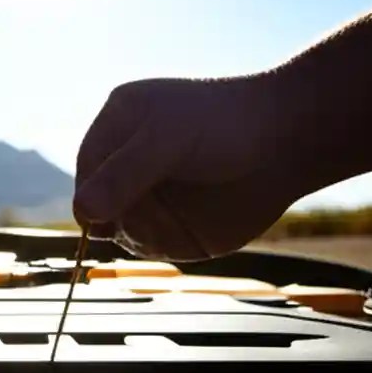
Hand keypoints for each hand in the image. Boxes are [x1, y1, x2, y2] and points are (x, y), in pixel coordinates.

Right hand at [73, 77, 303, 260]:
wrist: (289, 139)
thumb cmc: (227, 125)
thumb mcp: (168, 139)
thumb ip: (124, 174)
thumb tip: (83, 211)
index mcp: (117, 128)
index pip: (88, 172)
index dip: (95, 195)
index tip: (113, 211)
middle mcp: (127, 165)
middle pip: (100, 208)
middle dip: (122, 218)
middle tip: (150, 214)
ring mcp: (150, 197)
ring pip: (123, 232)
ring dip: (142, 235)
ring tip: (174, 221)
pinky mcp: (173, 225)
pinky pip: (150, 248)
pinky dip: (160, 247)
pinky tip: (183, 231)